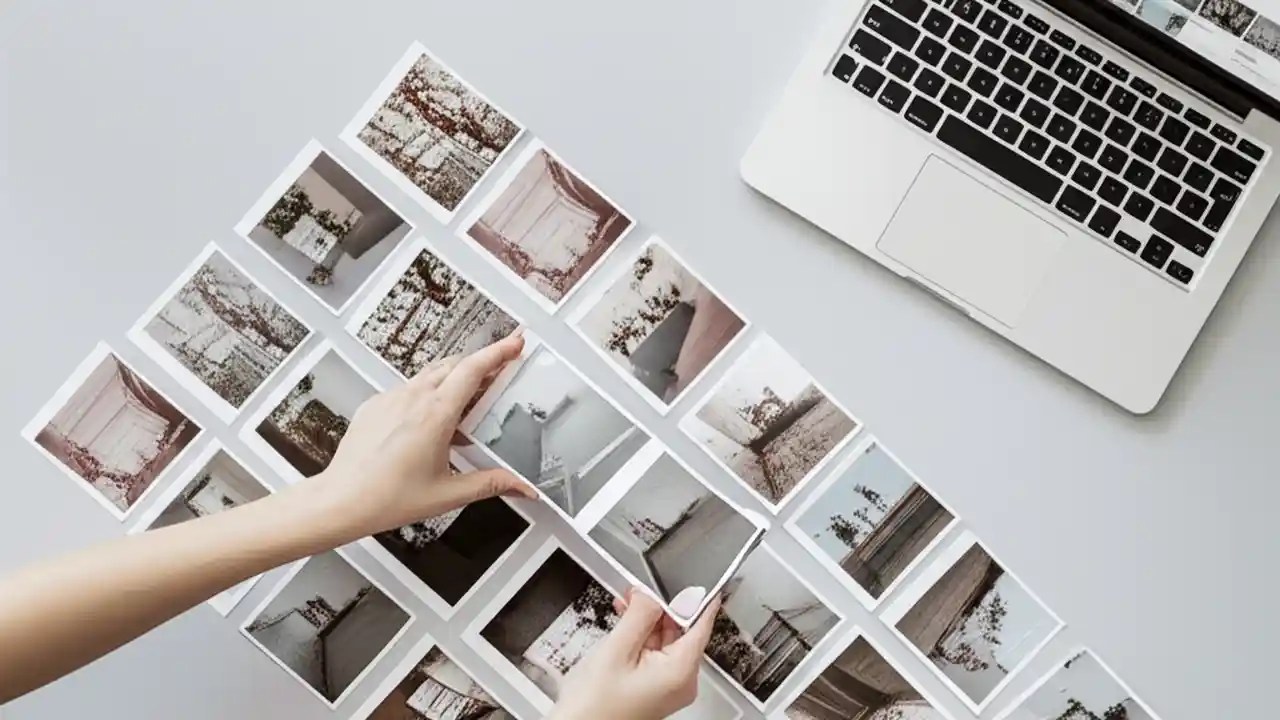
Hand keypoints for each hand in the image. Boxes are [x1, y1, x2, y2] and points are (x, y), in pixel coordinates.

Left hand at [305, 333, 535, 539]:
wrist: (341, 501)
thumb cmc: (387, 498)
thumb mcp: (449, 493)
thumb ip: (490, 484)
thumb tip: (522, 486)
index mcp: (435, 415)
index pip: (473, 369)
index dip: (499, 352)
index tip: (516, 343)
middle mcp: (413, 399)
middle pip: (455, 365)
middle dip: (481, 364)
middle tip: (500, 372)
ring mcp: (391, 399)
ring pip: (431, 375)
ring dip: (455, 379)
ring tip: (469, 401)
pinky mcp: (375, 405)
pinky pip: (409, 389)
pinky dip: (429, 395)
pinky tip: (433, 421)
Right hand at [550, 587, 720, 719]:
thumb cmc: (595, 708)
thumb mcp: (616, 650)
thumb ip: (639, 616)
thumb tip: (651, 594)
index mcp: (680, 671)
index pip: (701, 625)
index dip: (699, 599)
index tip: (701, 581)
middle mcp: (680, 681)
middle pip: (681, 631)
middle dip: (660, 608)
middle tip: (639, 591)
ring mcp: (667, 686)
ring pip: (665, 641)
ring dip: (647, 621)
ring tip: (626, 604)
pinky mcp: (654, 688)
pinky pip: (654, 654)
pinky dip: (641, 637)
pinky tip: (625, 624)